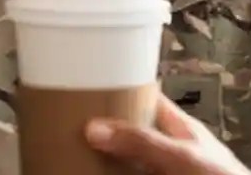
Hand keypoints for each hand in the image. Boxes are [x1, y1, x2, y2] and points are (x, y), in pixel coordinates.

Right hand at [86, 96, 250, 174]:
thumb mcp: (182, 155)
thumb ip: (142, 142)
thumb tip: (95, 127)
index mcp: (178, 127)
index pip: (145, 98)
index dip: (119, 89)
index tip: (87, 86)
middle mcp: (167, 149)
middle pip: (129, 134)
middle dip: (103, 132)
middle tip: (68, 126)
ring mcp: (162, 171)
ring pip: (127, 163)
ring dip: (104, 161)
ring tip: (71, 153)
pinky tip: (90, 173)